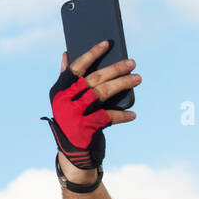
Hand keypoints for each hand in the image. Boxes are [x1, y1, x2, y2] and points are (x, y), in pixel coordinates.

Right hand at [43, 41, 140, 173]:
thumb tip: (66, 54)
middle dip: (115, 69)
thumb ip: (66, 79)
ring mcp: (75, 113)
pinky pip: (109, 117)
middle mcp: (65, 99)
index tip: (107, 43)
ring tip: (138, 79)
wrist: (72, 155)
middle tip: (132, 62)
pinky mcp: (87, 127)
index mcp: (60, 89)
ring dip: (123, 85)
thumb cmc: (72, 123)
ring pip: (103, 93)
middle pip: (94, 78)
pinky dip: (122, 116)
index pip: (76, 66)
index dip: (91, 53)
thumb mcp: (65, 101)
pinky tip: (133, 114)